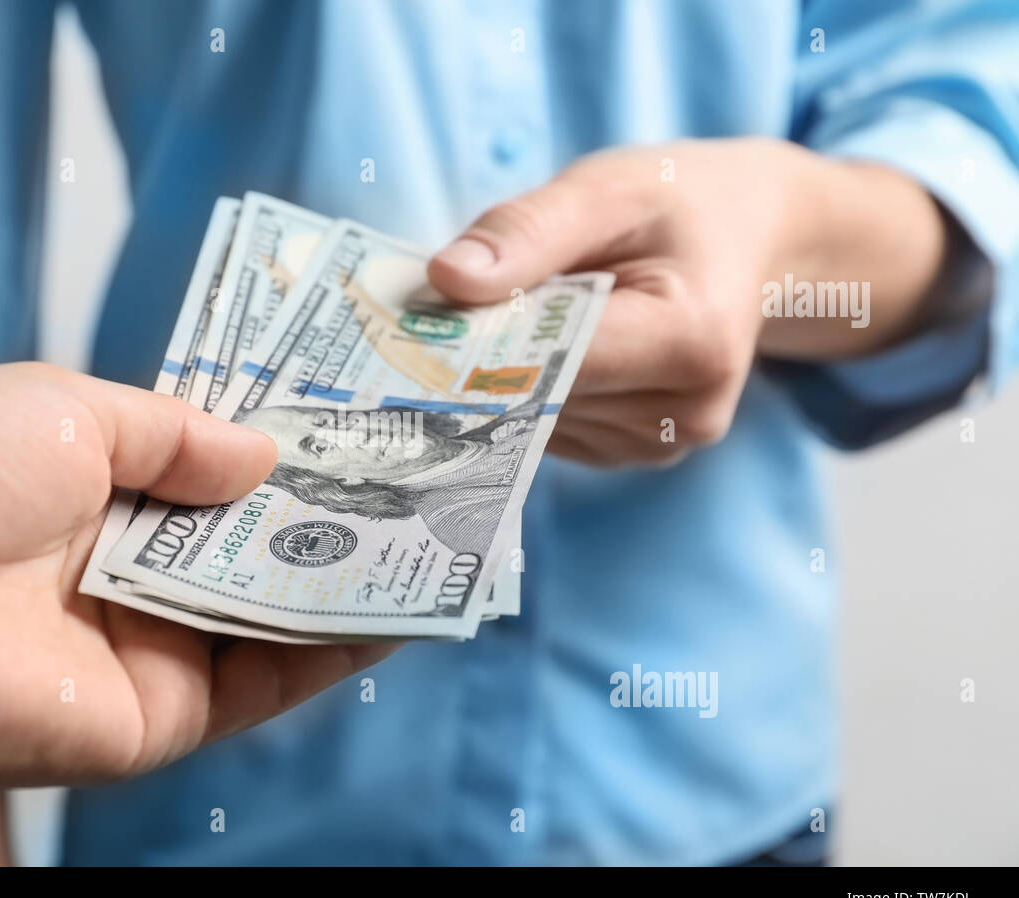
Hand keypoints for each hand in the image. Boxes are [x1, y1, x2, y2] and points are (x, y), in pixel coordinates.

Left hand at [0, 363, 390, 794]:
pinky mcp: (158, 713)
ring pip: (271, 620)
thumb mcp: (71, 408)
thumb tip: (264, 453)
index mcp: (94, 501)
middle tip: (416, 485)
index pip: (212, 487)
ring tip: (433, 536)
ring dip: (347, 581)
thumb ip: (177, 434)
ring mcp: (145, 649)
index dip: (282, 465)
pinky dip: (331, 649)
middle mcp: (123, 579)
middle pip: (251, 554)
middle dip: (331, 521)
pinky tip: (390, 606)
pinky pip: (264, 682)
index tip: (355, 437)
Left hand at [428, 138, 950, 466]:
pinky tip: (531, 345)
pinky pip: (542, 427)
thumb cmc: (677, 203)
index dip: (476, 344)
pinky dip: (519, 386)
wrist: (747, 239)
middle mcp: (682, 414)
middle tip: (422, 310)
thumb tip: (447, 279)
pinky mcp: (629, 452)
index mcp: (692, 341)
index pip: (554, 361)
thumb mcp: (607, 187)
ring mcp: (656, 444)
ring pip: (530, 418)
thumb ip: (529, 230)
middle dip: (477, 354)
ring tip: (502, 311)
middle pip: (537, 396)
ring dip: (496, 371)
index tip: (408, 324)